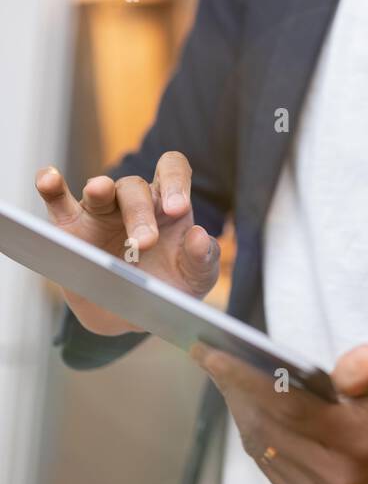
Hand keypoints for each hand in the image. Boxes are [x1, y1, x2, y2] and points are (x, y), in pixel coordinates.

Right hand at [34, 151, 220, 335]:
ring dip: (99, 188)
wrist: (131, 313)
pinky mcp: (70, 229)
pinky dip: (51, 187)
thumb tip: (198, 235)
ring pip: (99, 189)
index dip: (176, 181)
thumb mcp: (195, 279)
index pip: (172, 169)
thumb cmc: (168, 287)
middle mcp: (133, 201)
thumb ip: (203, 258)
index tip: (178, 209)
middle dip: (140, 214)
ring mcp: (100, 212)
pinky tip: (47, 178)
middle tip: (144, 243)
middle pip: (134, 188)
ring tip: (99, 189)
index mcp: (166, 203)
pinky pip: (58, 203)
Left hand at [188, 342, 367, 483]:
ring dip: (237, 406)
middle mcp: (336, 476)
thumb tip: (345, 370)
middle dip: (235, 388)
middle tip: (209, 354)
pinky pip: (265, 459)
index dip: (250, 381)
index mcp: (359, 441)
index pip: (292, 409)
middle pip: (270, 427)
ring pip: (262, 444)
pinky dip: (249, 426)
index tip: (217, 355)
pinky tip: (239, 398)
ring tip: (219, 370)